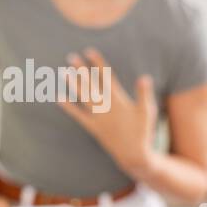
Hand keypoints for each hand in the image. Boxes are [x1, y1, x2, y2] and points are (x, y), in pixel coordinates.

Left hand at [55, 48, 156, 178]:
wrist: (133, 155)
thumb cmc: (142, 132)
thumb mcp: (147, 111)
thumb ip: (144, 94)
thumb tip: (143, 77)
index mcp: (119, 101)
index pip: (106, 77)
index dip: (98, 63)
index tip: (89, 51)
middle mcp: (106, 108)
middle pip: (91, 85)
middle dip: (81, 70)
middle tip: (71, 57)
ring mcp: (98, 118)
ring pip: (84, 98)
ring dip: (73, 85)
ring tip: (64, 72)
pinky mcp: (93, 128)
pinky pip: (78, 116)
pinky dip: (69, 107)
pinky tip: (59, 98)